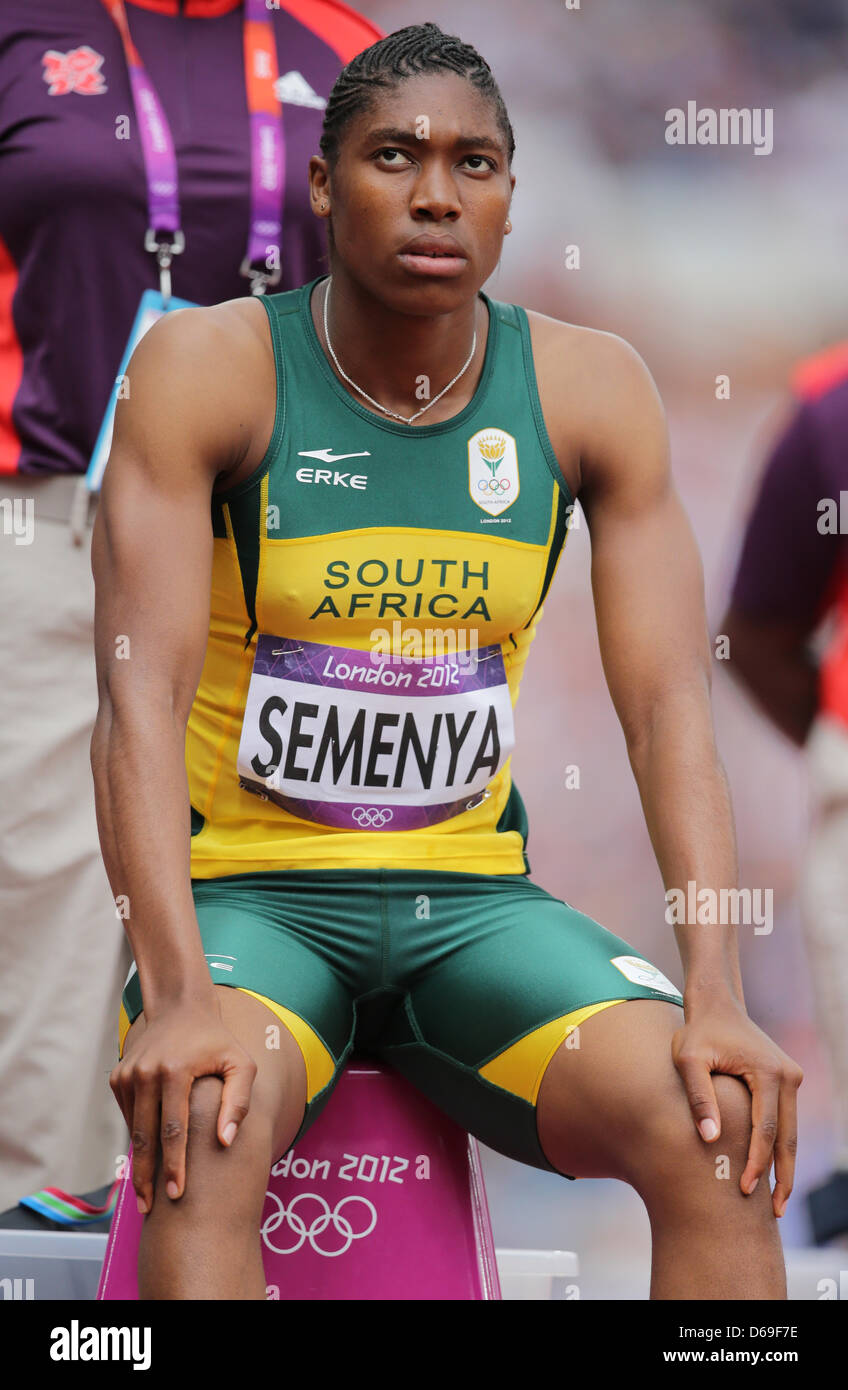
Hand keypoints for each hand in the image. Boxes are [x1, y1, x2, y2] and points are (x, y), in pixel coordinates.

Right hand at [110, 999, 257, 1215]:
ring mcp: (127, 1075)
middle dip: (147, 1176)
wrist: (180, 1008)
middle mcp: (145, 1073)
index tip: (176, 1194)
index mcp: (175, 1071)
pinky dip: (137, 1138)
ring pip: (132, 1130)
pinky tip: (146, 1158)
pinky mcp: (118, 1078)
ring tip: (145, 1195)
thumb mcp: (240, 1064)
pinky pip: (128, 1116)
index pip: (173, 1129)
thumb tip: (225, 1141)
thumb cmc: (217, 1041)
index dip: (174, 1165)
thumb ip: (238, 1101)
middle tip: (150, 1210)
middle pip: (145, 1137)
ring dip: (138, 1163)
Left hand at [671, 993, 802, 1217]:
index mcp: (768, 1072)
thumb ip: (699, 1096)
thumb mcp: (688, 1059)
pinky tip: (771, 1171)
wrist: (717, 1005)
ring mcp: (791, 1077)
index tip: (746, 1188)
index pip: (765, 1128)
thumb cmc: (698, 1032)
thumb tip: (710, 1139)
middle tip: (776, 1212)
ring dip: (784, 1165)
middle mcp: (788, 1075)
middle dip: (782, 1176)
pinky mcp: (785, 1081)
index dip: (757, 1162)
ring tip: (777, 1202)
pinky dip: (779, 1147)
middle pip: (788, 1136)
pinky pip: (785, 1121)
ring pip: (791, 1132)